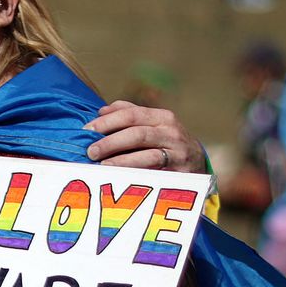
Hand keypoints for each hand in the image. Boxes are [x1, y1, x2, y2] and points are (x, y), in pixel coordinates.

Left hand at [85, 101, 206, 172]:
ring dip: (120, 159)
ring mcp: (176, 152)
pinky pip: (153, 172)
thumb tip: (101, 111)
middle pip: (136, 132)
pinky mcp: (178, 172)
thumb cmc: (166, 142)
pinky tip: (119, 175)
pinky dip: (134, 172)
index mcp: (162, 116)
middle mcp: (171, 131)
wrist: (198, 162)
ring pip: (146, 154)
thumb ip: (129, 114)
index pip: (131, 114)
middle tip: (91, 151)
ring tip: (101, 164)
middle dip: (110, 141)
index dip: (107, 121)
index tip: (87, 130)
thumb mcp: (153, 124)